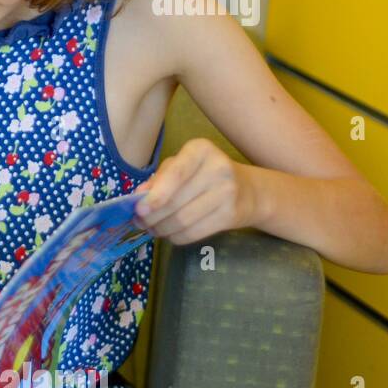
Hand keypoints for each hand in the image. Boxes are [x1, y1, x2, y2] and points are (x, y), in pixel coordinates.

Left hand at [134, 137, 256, 243]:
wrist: (249, 190)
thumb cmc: (205, 174)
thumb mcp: (181, 166)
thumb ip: (159, 178)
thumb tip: (138, 196)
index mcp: (200, 150)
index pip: (175, 174)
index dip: (156, 195)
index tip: (139, 209)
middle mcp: (218, 168)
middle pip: (175, 202)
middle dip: (151, 217)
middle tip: (139, 222)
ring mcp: (227, 193)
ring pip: (182, 220)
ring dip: (161, 229)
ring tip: (152, 229)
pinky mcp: (230, 215)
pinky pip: (193, 233)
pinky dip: (176, 237)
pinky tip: (169, 234)